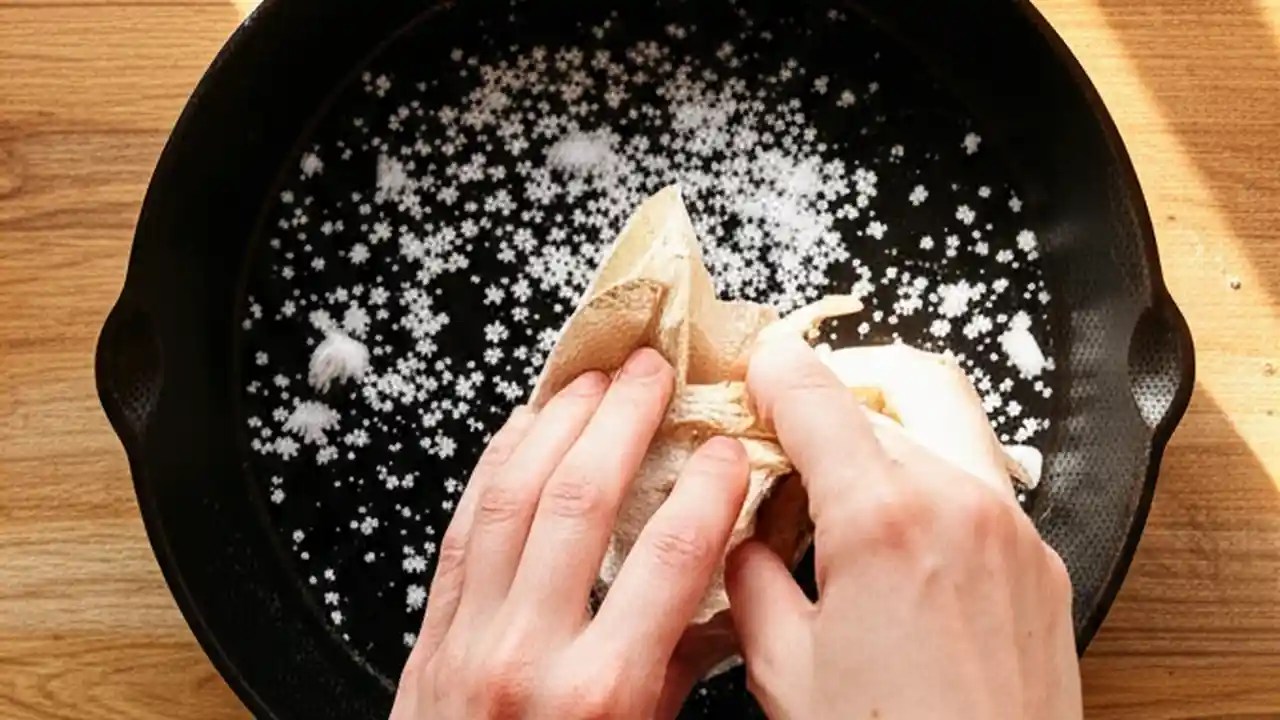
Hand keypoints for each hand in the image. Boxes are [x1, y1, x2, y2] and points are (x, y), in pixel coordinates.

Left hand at [390, 348, 748, 718]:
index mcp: (602, 695)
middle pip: (579, 501)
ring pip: (510, 497)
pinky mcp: (431, 634)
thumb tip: (713, 589)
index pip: (668, 558)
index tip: (727, 446)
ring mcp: (469, 638)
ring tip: (591, 378)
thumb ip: (675, 669)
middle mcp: (529, 655)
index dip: (706, 487)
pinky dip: (491, 467)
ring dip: (555, 424)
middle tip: (654, 370)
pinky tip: (518, 429)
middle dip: (623, 419)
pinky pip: (461, 528)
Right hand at [728, 337, 1081, 719]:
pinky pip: (977, 481)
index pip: (818, 395)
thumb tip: (744, 539)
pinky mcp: (1041, 562)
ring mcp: (1014, 530)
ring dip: (884, 431)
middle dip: (829, 401)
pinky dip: (927, 479)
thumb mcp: (785, 667)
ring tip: (838, 493)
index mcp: (886, 520)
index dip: (776, 370)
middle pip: (885, 396)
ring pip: (941, 425)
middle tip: (788, 436)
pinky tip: (892, 541)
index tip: (757, 368)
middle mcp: (962, 504)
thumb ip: (750, 577)